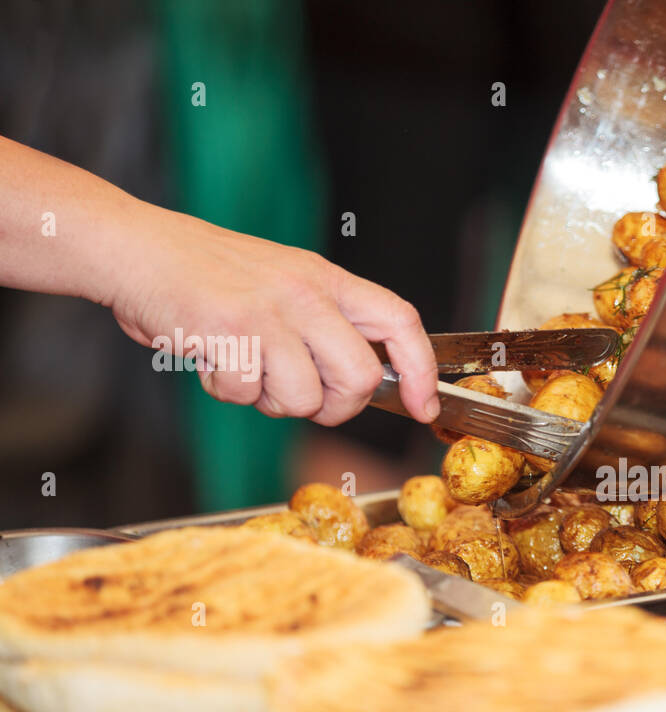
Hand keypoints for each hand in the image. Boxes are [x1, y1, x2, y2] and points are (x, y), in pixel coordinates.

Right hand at [106, 201, 438, 424]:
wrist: (137, 248)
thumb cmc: (210, 275)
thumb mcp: (286, 281)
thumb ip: (327, 323)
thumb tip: (367, 380)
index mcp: (327, 279)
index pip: (400, 321)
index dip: (423, 370)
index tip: (425, 406)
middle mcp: (305, 292)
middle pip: (361, 376)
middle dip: (337, 406)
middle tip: (306, 400)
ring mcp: (268, 310)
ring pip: (305, 397)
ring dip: (274, 403)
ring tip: (248, 372)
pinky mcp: (228, 330)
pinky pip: (248, 394)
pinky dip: (227, 391)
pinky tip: (213, 360)